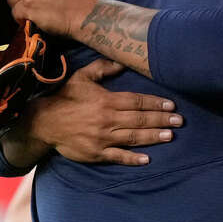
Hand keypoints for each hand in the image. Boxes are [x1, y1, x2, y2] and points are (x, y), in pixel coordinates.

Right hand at [27, 68, 181, 165]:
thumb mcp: (82, 77)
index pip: (136, 102)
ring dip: (153, 137)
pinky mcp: (96, 153)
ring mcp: (103, 138)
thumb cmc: (64, 98)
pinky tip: (147, 159)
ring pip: (133, 137)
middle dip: (161, 120)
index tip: (172, 105)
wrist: (43, 122)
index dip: (155, 103)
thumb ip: (103, 69)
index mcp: (106, 101)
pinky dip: (133, 158)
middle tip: (179, 121)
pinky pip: (118, 156)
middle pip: (140, 119)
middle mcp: (107, 119)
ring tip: (170, 136)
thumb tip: (122, 62)